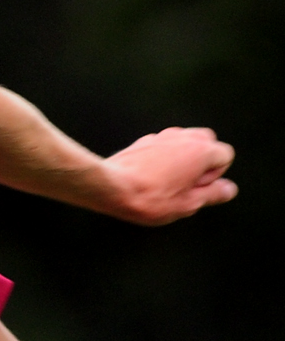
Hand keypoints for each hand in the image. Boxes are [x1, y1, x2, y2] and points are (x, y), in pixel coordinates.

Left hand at [100, 127, 236, 224]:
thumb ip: (213, 194)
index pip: (225, 154)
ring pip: (184, 142)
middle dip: (203, 161)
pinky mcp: (143, 141)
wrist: (111, 186)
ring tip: (168, 181)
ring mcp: (161, 136)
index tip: (196, 187)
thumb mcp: (189, 204)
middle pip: (207, 142)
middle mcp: (182, 136)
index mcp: (200, 150)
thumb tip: (228, 189)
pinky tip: (152, 176)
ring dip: (184, 158)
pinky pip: (164, 146)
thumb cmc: (149, 197)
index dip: (214, 175)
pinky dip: (165, 157)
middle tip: (185, 183)